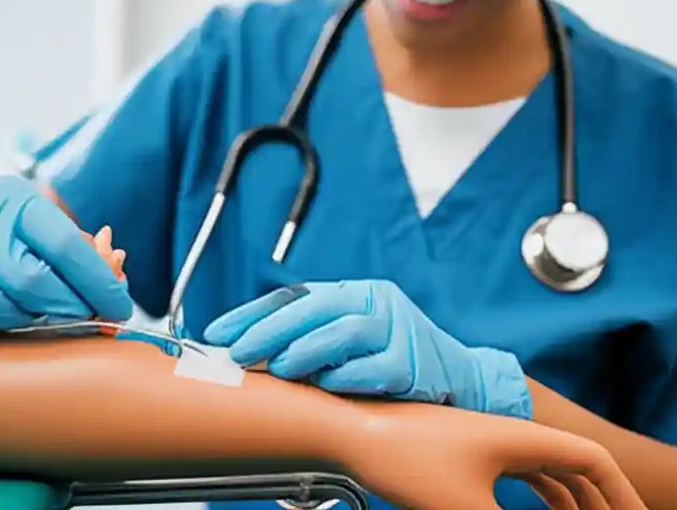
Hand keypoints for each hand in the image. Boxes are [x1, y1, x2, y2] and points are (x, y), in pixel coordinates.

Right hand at [0, 175, 131, 336]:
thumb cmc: (5, 222)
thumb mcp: (41, 216)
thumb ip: (79, 247)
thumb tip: (119, 272)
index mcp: (18, 205)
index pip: (66, 247)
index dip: (99, 283)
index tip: (120, 308)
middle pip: (33, 282)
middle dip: (69, 308)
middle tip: (86, 317)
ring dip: (28, 321)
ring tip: (41, 315)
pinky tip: (1, 318)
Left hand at [203, 279, 531, 417]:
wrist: (459, 381)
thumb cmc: (390, 364)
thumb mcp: (348, 344)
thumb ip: (307, 341)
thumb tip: (242, 353)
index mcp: (355, 292)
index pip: (296, 296)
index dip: (254, 313)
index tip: (217, 333)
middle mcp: (378, 302)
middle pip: (318, 307)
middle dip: (271, 329)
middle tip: (237, 351)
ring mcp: (401, 329)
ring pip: (347, 330)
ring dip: (307, 350)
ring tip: (278, 368)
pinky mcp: (418, 362)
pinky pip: (378, 367)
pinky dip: (349, 376)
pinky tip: (328, 385)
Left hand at [348, 400, 645, 509]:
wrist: (348, 426)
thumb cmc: (405, 460)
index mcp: (523, 437)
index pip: (593, 459)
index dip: (623, 493)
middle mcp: (512, 433)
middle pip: (576, 466)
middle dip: (602, 502)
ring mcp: (488, 441)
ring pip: (548, 471)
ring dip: (573, 502)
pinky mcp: (464, 451)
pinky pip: (519, 474)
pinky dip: (541, 498)